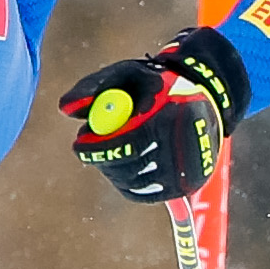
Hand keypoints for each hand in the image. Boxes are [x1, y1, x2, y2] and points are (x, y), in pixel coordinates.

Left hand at [58, 26, 250, 203]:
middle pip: (129, 167)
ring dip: (112, 169)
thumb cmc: (157, 84)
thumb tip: (64, 109)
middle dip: (103, 159)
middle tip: (88, 149)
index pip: (129, 144)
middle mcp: (184, 148)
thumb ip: (94, 87)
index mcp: (173, 118)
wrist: (205, 97)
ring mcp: (187, 171)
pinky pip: (142, 193)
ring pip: (133, 182)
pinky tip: (125, 163)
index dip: (99, 148)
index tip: (78, 144)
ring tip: (113, 149)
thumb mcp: (126, 75)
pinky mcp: (185, 186)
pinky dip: (125, 182)